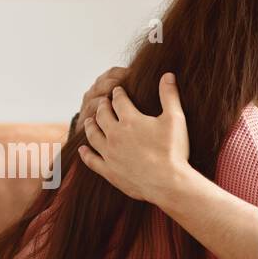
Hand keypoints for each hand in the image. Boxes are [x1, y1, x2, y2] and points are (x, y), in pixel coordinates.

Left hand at [77, 72, 191, 204]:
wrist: (168, 183)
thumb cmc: (173, 150)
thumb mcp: (175, 119)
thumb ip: (169, 95)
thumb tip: (168, 74)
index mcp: (130, 120)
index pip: (119, 100)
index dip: (118, 93)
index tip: (118, 91)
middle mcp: (115, 135)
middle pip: (102, 115)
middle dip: (102, 106)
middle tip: (103, 103)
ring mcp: (109, 153)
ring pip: (93, 135)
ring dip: (90, 125)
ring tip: (89, 120)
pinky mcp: (108, 171)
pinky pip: (92, 160)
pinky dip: (85, 154)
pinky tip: (82, 149)